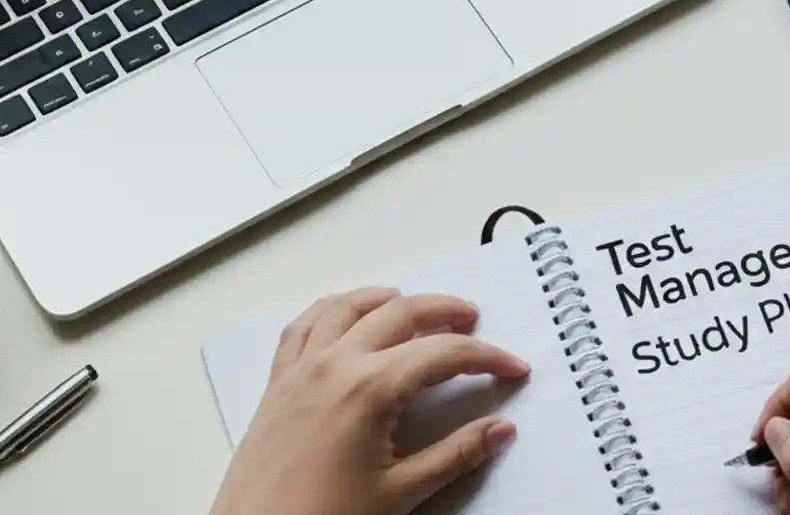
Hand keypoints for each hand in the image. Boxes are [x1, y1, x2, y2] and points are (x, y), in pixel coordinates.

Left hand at [210, 287, 529, 514]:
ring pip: (350, 307)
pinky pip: (304, 325)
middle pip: (401, 313)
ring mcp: (303, 368)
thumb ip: (456, 454)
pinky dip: (332, 308)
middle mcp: (336, 364)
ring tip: (414, 304)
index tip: (510, 366)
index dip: (485, 357)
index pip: (443, 355)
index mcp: (371, 388)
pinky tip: (345, 312)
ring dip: (388, 299)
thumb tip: (500, 430)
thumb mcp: (400, 491)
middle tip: (471, 320)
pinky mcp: (279, 380)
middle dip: (443, 311)